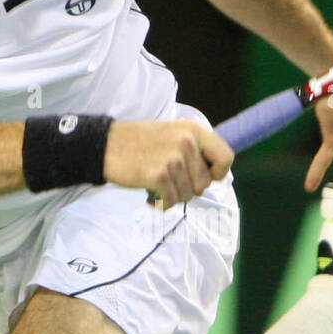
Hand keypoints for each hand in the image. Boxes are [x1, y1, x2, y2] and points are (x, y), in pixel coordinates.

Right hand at [104, 119, 233, 207]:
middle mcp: (186, 142)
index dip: (218, 173)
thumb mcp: (174, 135)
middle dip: (189, 188)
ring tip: (157, 184)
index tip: (204, 176)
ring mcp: (173, 158)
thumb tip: (212, 178)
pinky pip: (172, 201)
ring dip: (173, 195)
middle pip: (205, 183)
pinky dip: (161, 203)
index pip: (226, 158)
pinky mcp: (158, 175)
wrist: (106, 146)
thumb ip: (196, 151)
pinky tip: (149, 194)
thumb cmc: (141, 143)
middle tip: (170, 181)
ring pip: (188, 194)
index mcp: (194, 130)